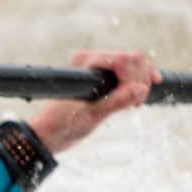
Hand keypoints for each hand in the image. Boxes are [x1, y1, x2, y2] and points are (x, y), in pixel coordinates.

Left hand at [27, 50, 159, 155]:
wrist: (50, 133)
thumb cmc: (64, 124)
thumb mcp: (93, 115)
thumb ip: (117, 101)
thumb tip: (141, 89)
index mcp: (86, 63)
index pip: (124, 59)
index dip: (135, 78)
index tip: (135, 100)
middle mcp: (92, 59)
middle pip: (133, 59)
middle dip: (140, 80)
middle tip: (136, 104)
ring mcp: (98, 66)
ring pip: (133, 64)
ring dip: (141, 81)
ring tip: (135, 103)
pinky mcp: (102, 76)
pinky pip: (127, 72)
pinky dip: (137, 81)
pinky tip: (140, 94)